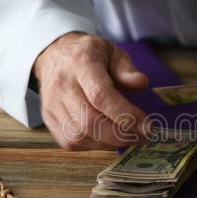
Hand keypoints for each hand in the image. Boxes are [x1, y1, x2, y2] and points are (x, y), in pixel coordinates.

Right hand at [33, 32, 150, 149]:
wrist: (55, 55)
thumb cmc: (89, 55)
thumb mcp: (112, 52)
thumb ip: (126, 68)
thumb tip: (141, 83)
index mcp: (80, 65)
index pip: (100, 95)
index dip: (125, 114)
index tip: (148, 125)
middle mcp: (62, 86)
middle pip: (89, 121)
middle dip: (121, 135)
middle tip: (144, 136)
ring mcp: (52, 105)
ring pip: (79, 135)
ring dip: (109, 143)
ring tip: (130, 137)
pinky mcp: (49, 119)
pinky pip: (71, 142)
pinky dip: (94, 146)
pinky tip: (110, 139)